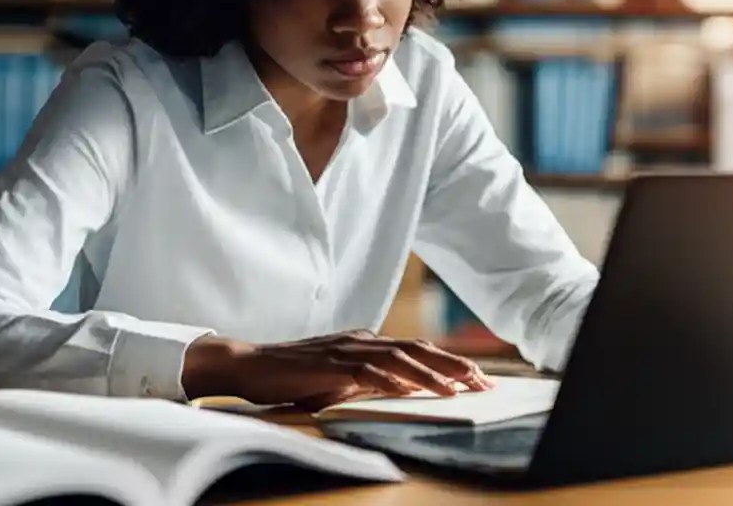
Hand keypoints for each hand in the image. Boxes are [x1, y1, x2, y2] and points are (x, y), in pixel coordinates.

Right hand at [182, 330, 495, 409]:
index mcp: (365, 342)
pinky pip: (367, 370)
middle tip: (483, 380)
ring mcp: (346, 349)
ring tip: (458, 387)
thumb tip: (399, 392)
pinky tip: (411, 389)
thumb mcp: (337, 380)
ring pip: (399, 357)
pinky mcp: (330, 363)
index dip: (448, 362)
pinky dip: (392, 379)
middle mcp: (361, 340)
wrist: (250, 365)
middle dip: (453, 364)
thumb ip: (367, 381)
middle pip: (417, 348)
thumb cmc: (291, 376)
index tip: (476, 377)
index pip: (416, 349)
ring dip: (431, 373)